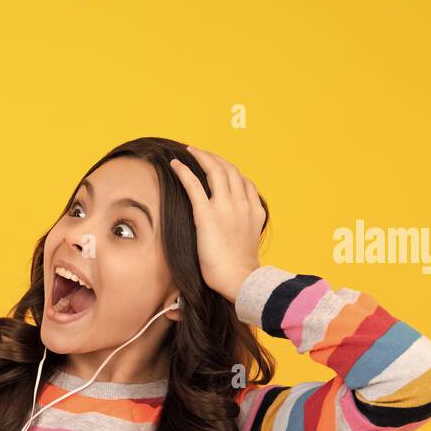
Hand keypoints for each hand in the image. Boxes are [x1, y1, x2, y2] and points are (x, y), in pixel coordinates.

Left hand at [169, 144, 266, 301]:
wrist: (240, 279)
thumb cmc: (240, 270)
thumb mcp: (249, 243)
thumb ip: (244, 229)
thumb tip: (233, 232)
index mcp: (255, 210)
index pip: (245, 182)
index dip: (231, 171)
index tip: (220, 167)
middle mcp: (242, 204)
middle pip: (230, 170)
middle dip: (215, 158)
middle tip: (201, 153)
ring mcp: (226, 207)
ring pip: (215, 171)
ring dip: (201, 157)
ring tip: (189, 151)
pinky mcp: (207, 215)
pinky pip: (194, 185)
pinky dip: (184, 171)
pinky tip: (175, 164)